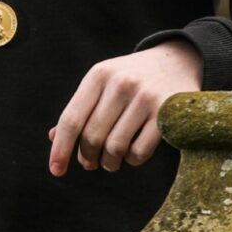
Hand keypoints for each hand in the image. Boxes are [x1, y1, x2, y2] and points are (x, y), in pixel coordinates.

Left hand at [49, 41, 200, 174]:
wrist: (178, 61)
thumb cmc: (131, 78)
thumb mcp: (103, 83)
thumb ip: (81, 108)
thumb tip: (53, 137)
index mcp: (99, 74)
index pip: (71, 119)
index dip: (61, 148)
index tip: (56, 170)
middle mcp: (121, 84)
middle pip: (92, 137)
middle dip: (87, 157)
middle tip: (90, 163)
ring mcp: (146, 98)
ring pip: (115, 148)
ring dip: (109, 162)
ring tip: (110, 162)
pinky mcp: (167, 114)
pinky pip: (139, 151)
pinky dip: (131, 161)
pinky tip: (131, 155)